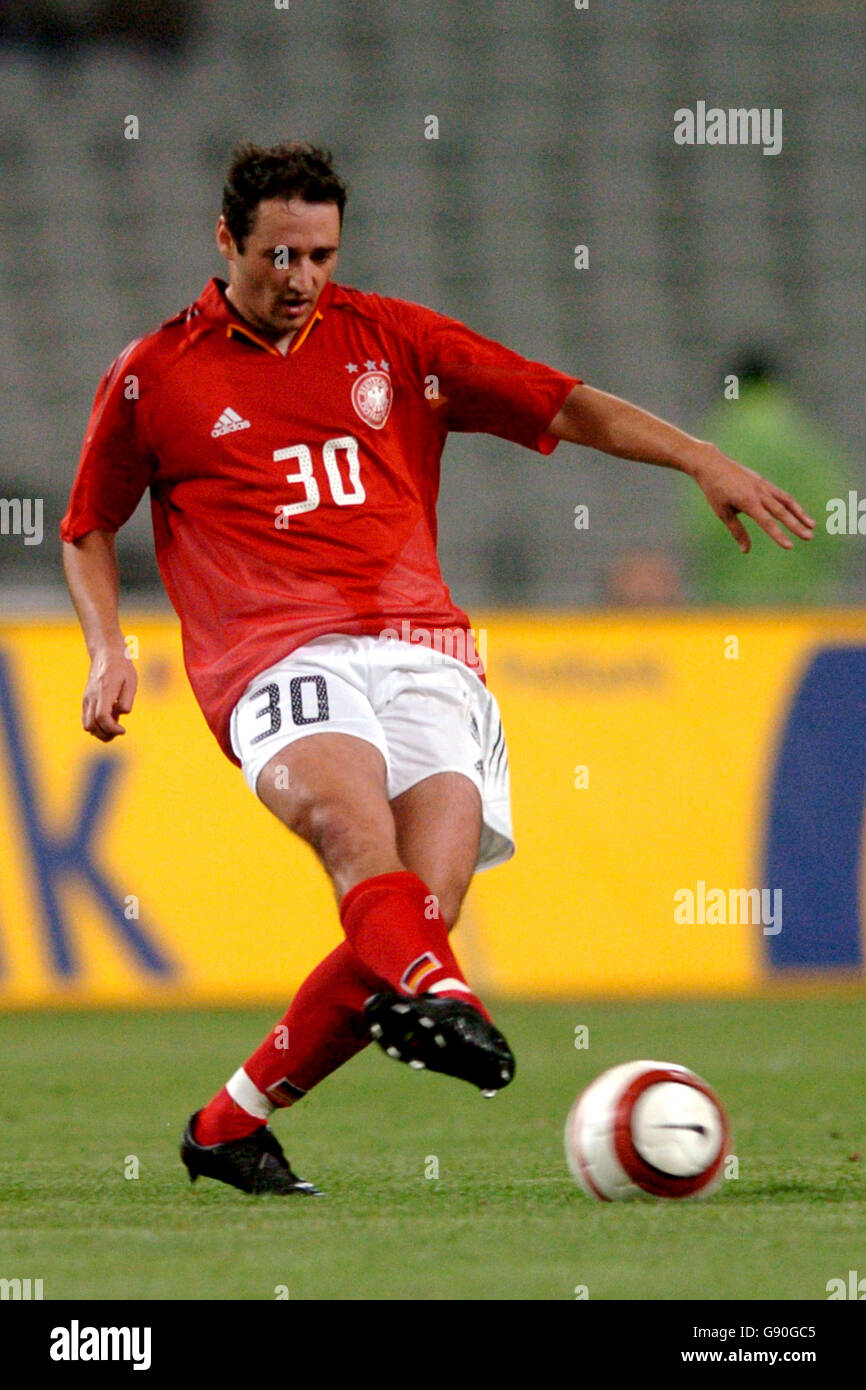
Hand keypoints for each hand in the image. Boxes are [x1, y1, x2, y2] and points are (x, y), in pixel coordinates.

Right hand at [82, 647, 136, 740]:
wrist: (106, 654)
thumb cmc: (122, 668)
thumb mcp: (131, 682)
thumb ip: (127, 700)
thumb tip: (121, 714)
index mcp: (104, 691)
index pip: (102, 716)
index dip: (112, 728)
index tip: (123, 730)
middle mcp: (92, 697)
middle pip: (91, 726)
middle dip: (106, 734)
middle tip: (120, 730)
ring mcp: (87, 699)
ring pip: (87, 725)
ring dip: (100, 731)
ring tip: (115, 725)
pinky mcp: (86, 700)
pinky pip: (87, 719)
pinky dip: (97, 725)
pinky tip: (109, 718)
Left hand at [690, 446, 815, 552]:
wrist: (712, 464)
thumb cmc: (714, 491)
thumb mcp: (723, 513)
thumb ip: (737, 531)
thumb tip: (746, 551)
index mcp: (748, 502)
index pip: (767, 522)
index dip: (778, 535)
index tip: (790, 546)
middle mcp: (759, 493)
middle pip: (781, 512)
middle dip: (796, 526)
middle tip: (809, 537)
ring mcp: (763, 485)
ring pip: (786, 501)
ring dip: (800, 513)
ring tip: (812, 525)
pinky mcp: (763, 481)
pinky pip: (780, 494)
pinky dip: (791, 503)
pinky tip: (798, 512)